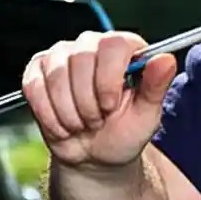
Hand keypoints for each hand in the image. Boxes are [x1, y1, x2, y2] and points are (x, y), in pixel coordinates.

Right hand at [22, 31, 178, 169]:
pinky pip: (35, 88)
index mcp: (124, 48)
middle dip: (88, 101)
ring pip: (57, 75)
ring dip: (69, 111)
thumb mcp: (146, 115)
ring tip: (83, 123)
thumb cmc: (124, 132)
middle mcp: (92, 44)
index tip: (111, 105)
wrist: (94, 155)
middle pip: (81, 59)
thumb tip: (166, 60)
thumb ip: (156, 87)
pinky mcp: (37, 71)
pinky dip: (49, 115)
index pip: (113, 45)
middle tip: (98, 120)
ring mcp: (62, 55)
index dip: (109, 79)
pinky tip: (63, 125)